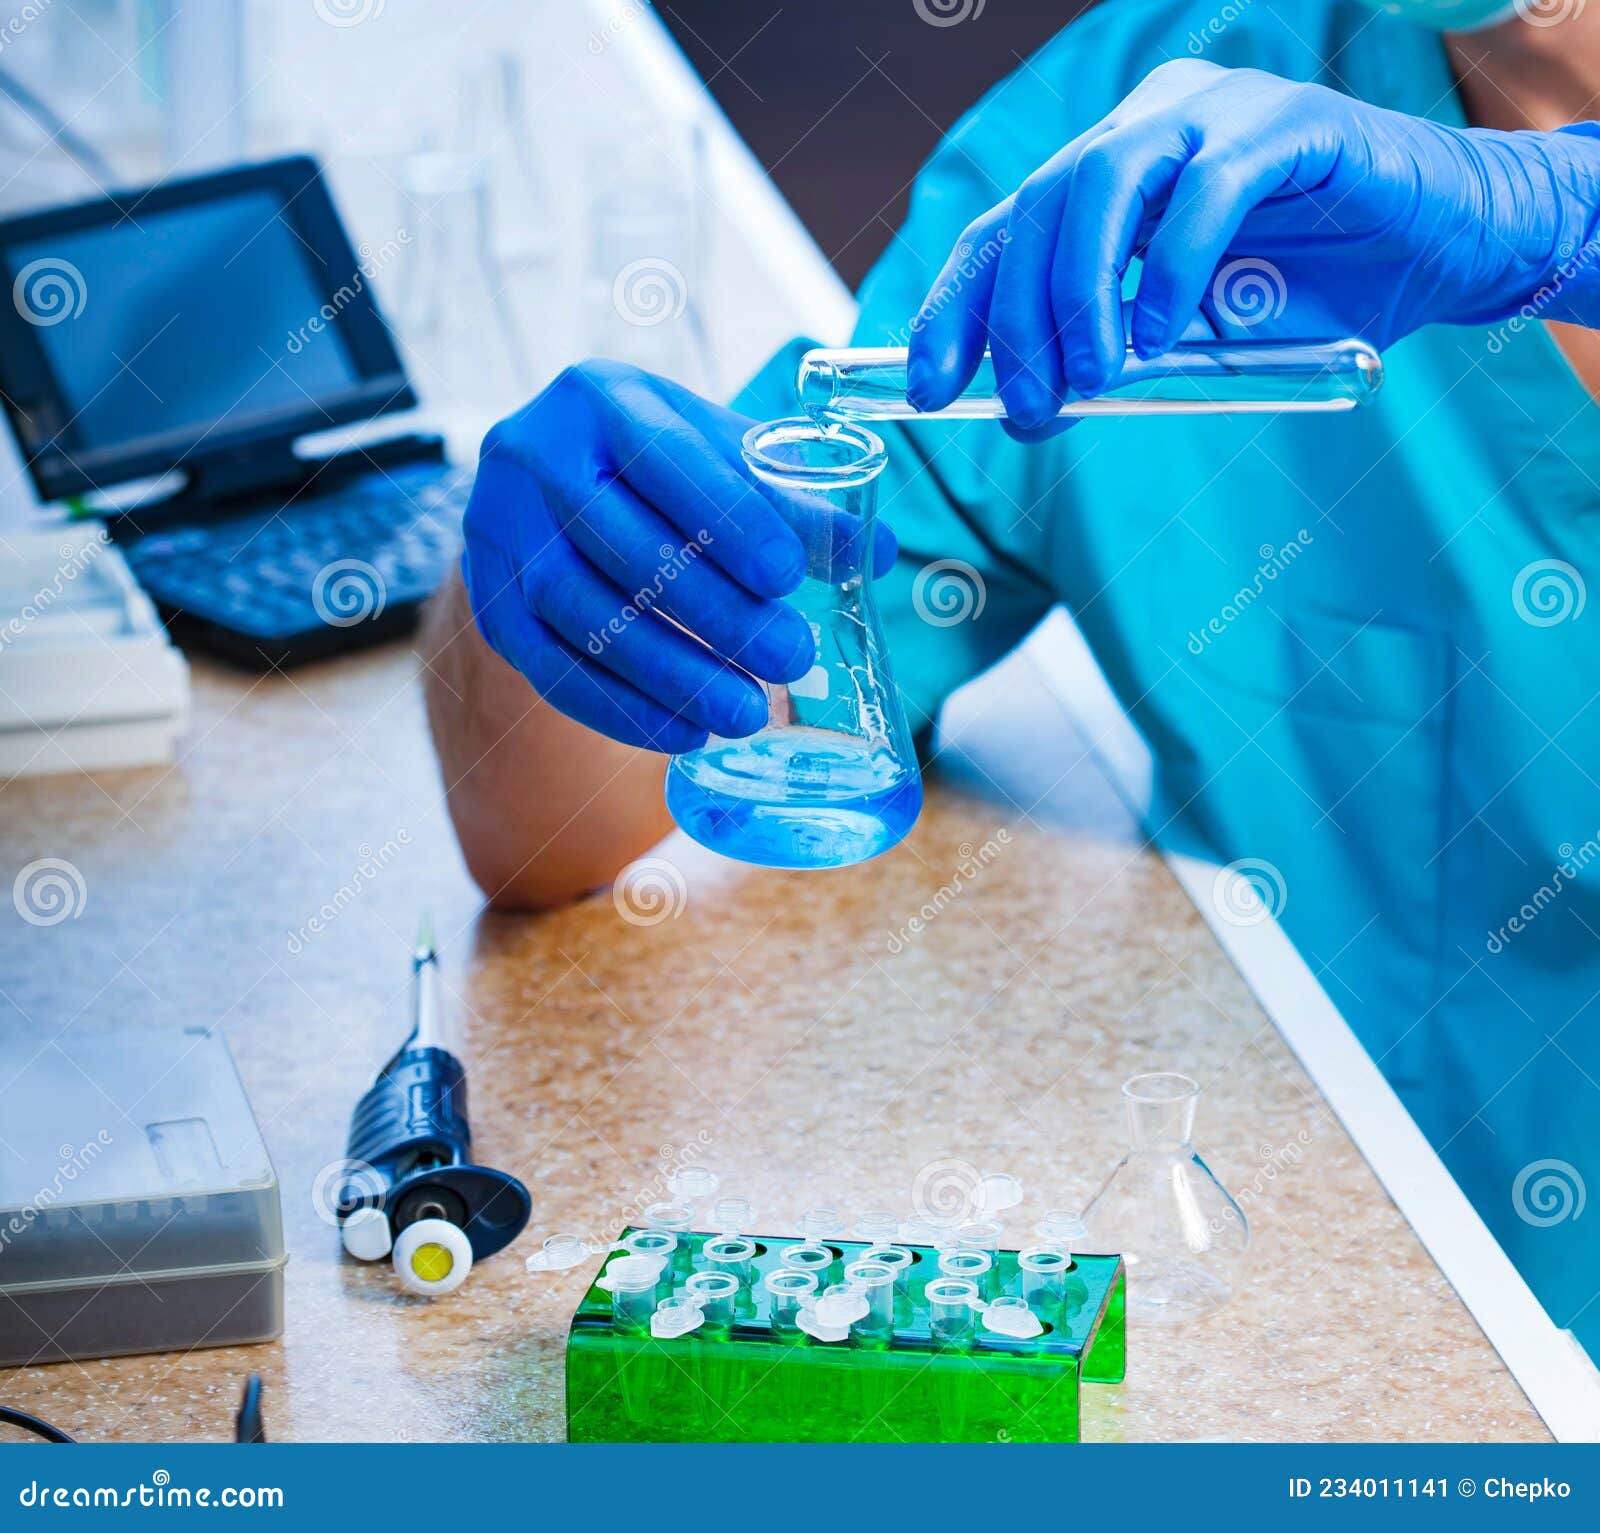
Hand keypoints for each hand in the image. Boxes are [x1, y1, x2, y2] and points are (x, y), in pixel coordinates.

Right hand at [461, 361, 895, 752]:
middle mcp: (534, 457)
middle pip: (627, 548)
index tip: (788, 577)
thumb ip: (792, 500)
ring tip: (748, 712)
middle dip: (717, 612)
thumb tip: (880, 554)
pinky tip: (683, 733)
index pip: (666, 459)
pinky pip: (552, 669)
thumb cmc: (656, 467)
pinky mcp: (491, 605)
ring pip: (585, 616)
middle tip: (791, 659)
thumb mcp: (718, 458)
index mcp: (601, 399)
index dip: (727, 519)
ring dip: (672, 674)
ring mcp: (498, 533)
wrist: (547, 489)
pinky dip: (621, 709)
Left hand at [908, 59, 1599, 438]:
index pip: (1004, 232)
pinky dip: (1169, 272)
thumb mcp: (1186, 334)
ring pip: (1100, 188)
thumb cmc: (1311, 294)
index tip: (931, 390)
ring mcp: (1215, 112)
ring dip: (1079, 298)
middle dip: (1015, 322)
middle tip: (1032, 411)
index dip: (956, 309)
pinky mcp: (1288, 124)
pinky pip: (1203, 192)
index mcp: (1109, 174)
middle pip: (1038, 210)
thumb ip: (1114, 349)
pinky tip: (1162, 339)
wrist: (1441, 254)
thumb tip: (1032, 401)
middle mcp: (1147, 126)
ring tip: (1094, 381)